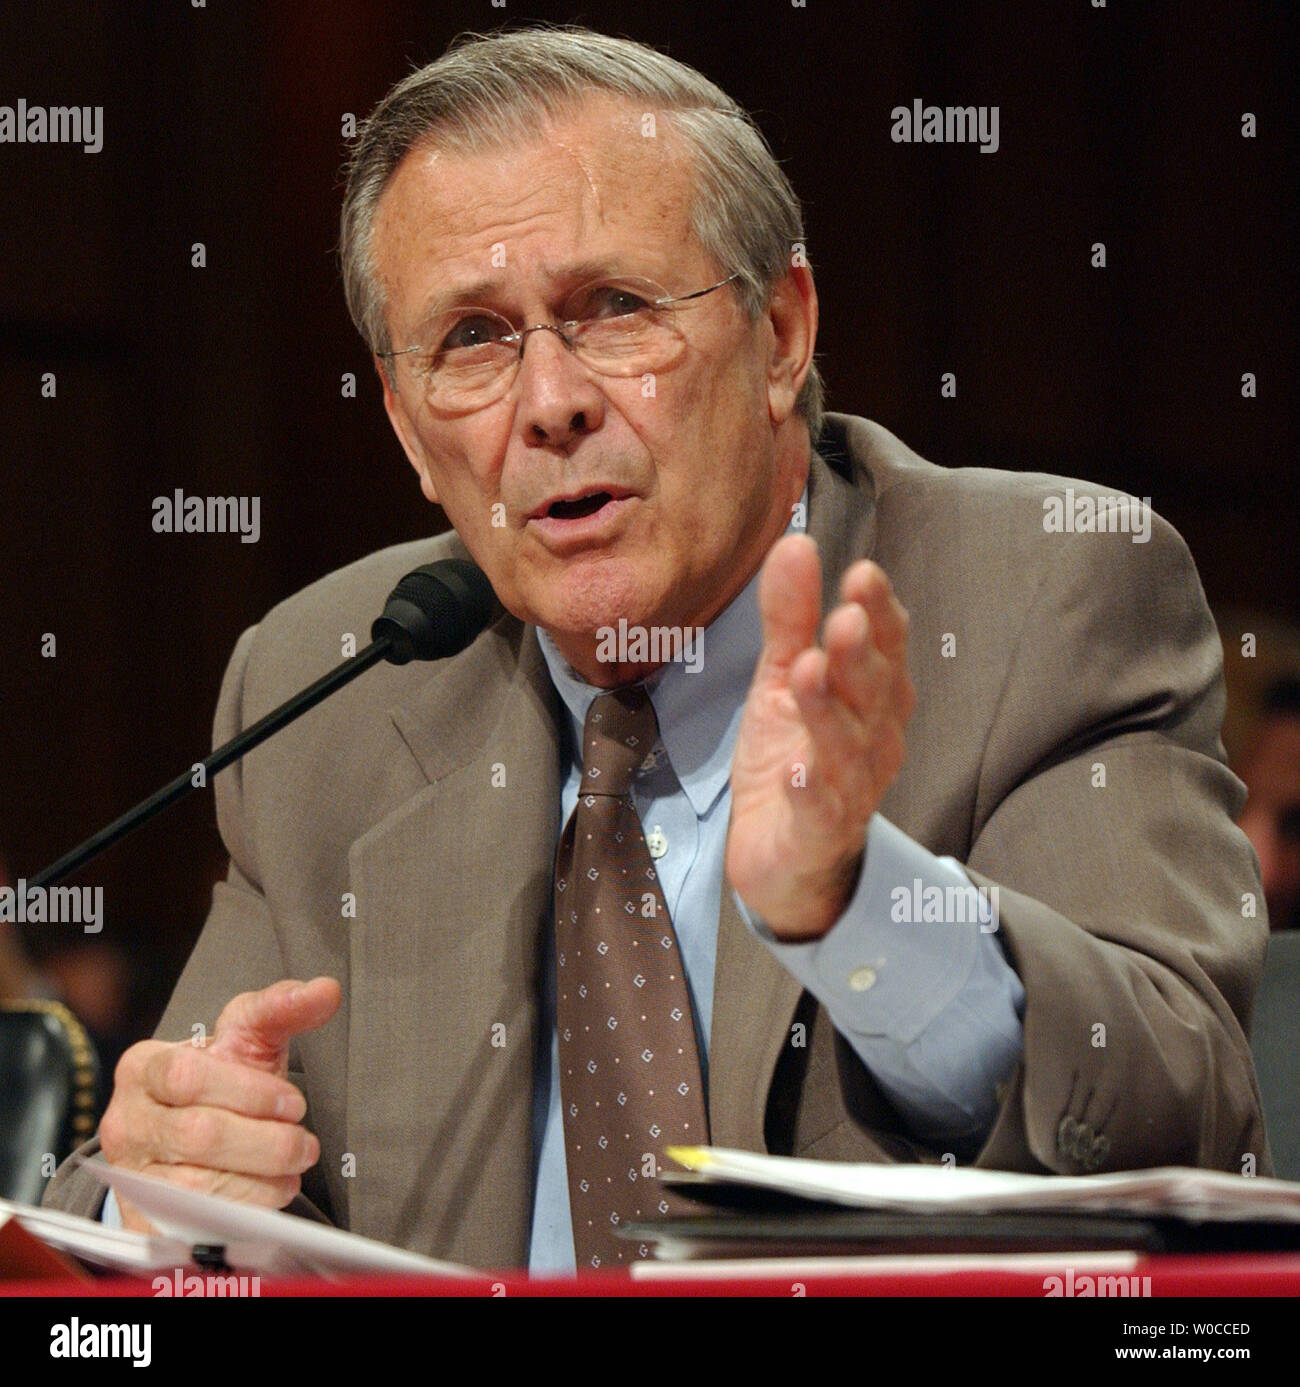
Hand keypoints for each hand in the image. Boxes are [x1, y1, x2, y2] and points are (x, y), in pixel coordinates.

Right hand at [98, 977, 340, 1233]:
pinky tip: (270, 1194)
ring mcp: (131, 1175)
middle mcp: (127, 1121)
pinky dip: (245, 1211)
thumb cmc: (223, 1081)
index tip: (293, 1103)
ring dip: (263, 1179)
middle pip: (198, 1134)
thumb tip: (327, 990)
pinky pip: (197, 1223)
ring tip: (293, 1166)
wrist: (194, 1139)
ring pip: (199, 1185)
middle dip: (267, 1142)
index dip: (250, 1093)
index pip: (187, 1076)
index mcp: (143, 1067)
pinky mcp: (144, 1222)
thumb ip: (283, 1009)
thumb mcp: (248, 1038)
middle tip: (304, 1144)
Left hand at [726, 534, 914, 939]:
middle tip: (843, 618)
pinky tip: (794, 770)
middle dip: (860, 656)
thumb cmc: (793, 758)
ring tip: (807, 672)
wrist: (784, 858)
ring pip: (847, 747)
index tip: (862, 573)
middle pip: (873, 694)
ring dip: (828, 710)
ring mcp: (848, 789)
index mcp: (871, 697)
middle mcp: (873, 740)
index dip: (878, 614)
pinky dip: (808, 790)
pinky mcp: (816, 832)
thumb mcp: (783, 679)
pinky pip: (817, 810)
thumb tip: (794, 542)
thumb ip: (791, 617)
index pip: (885, 648)